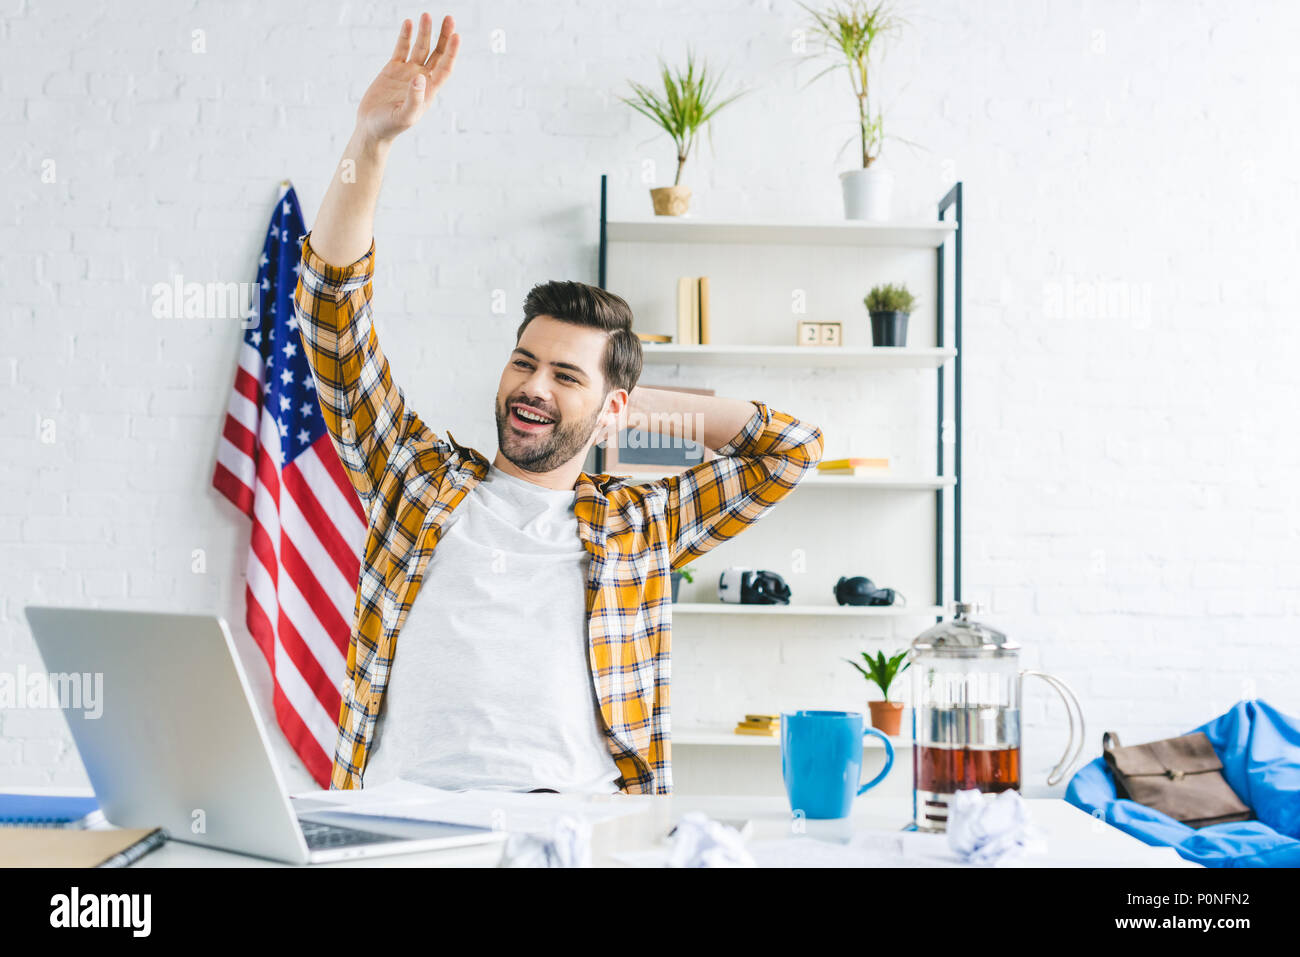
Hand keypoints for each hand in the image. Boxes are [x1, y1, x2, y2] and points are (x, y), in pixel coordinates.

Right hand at [355, 13, 459, 145]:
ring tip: (426, 15)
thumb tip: (420, 77)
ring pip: (420, 47)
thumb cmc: (390, 126)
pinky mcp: (393, 68)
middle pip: (437, 54)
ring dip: (425, 32)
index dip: (452, 53)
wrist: (372, 127)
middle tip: (450, 18)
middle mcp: (421, 78)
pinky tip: (408, 23)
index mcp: (429, 90)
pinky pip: (401, 48)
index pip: (445, 67)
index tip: (456, 36)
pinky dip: (405, 36)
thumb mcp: (404, 116)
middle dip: (444, 37)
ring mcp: (407, 72)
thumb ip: (414, 98)